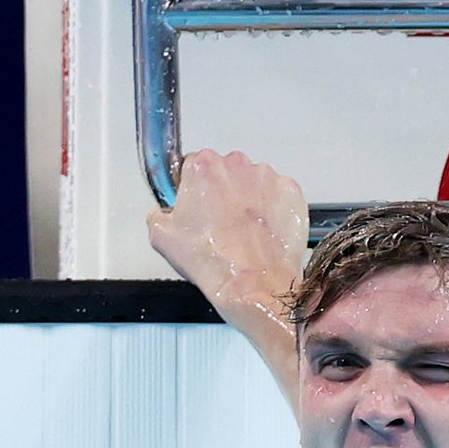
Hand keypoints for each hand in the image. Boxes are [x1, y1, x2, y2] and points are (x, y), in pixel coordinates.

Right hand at [146, 150, 308, 313]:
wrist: (251, 283)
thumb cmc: (212, 260)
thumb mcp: (161, 238)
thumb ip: (157, 214)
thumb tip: (162, 213)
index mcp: (203, 165)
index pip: (192, 166)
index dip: (192, 189)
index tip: (195, 206)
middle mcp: (237, 164)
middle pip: (224, 172)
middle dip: (220, 193)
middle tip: (217, 225)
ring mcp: (267, 177)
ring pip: (252, 183)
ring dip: (247, 201)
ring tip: (241, 233)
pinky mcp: (290, 193)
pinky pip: (277, 196)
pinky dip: (271, 210)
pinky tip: (261, 233)